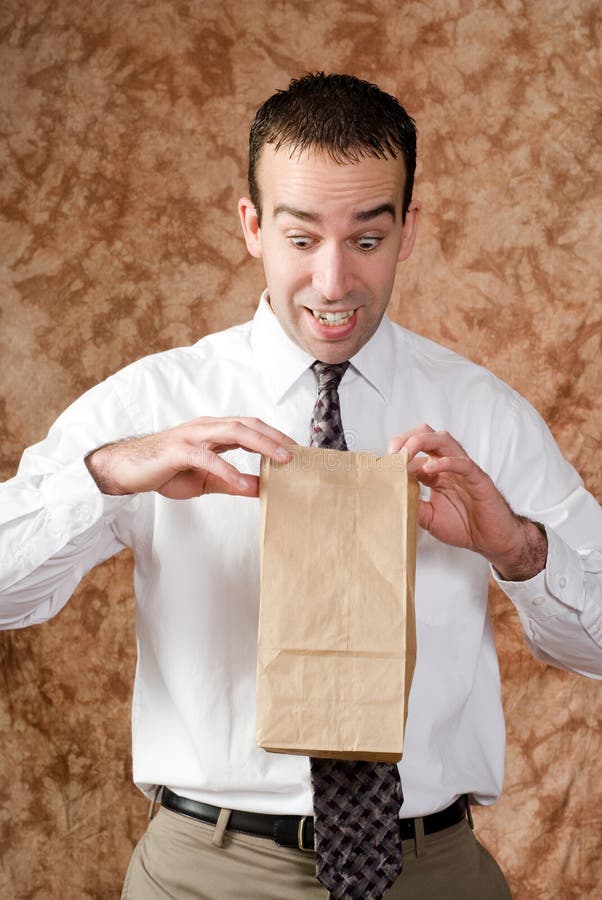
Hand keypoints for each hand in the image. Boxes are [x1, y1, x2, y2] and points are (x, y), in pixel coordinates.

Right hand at [85, 417, 294, 499]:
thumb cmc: (165, 471)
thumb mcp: (206, 480)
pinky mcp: (178, 450)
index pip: (252, 428)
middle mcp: (206, 428)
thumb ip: (232, 483)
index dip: (275, 437)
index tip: (298, 452)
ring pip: (234, 432)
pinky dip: (229, 470)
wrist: (127, 470)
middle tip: (298, 454)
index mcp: (214, 432)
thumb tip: (261, 489)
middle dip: (275, 438)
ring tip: (281, 461)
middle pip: (249, 425)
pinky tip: (243, 483)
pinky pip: (209, 458)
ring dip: (261, 445)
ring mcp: (192, 435)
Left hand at [388, 424, 546, 580]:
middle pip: (427, 434)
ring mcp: (463, 469)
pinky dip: (444, 462)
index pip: (414, 450)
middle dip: (407, 438)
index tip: (383, 464)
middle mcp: (448, 465)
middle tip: (392, 454)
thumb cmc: (464, 526)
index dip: (397, 453)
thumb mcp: (429, 518)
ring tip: (405, 455)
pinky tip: (429, 469)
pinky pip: (463, 463)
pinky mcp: (478, 479)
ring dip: (421, 442)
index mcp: (436, 471)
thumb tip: (390, 497)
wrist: (491, 540)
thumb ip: (413, 505)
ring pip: (443, 440)